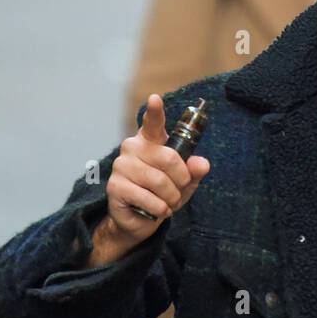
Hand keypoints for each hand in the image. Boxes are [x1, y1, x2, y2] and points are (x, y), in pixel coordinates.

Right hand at [90, 94, 209, 266]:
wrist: (140, 218)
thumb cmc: (163, 193)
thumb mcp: (185, 181)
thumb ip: (194, 170)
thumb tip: (202, 163)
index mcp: (150, 140)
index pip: (153, 122)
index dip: (155, 111)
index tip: (155, 98)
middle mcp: (132, 147)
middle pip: (169, 158)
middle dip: (182, 180)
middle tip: (178, 190)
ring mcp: (121, 166)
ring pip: (159, 181)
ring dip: (171, 197)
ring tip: (167, 202)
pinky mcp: (115, 186)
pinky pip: (148, 198)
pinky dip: (160, 208)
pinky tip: (156, 209)